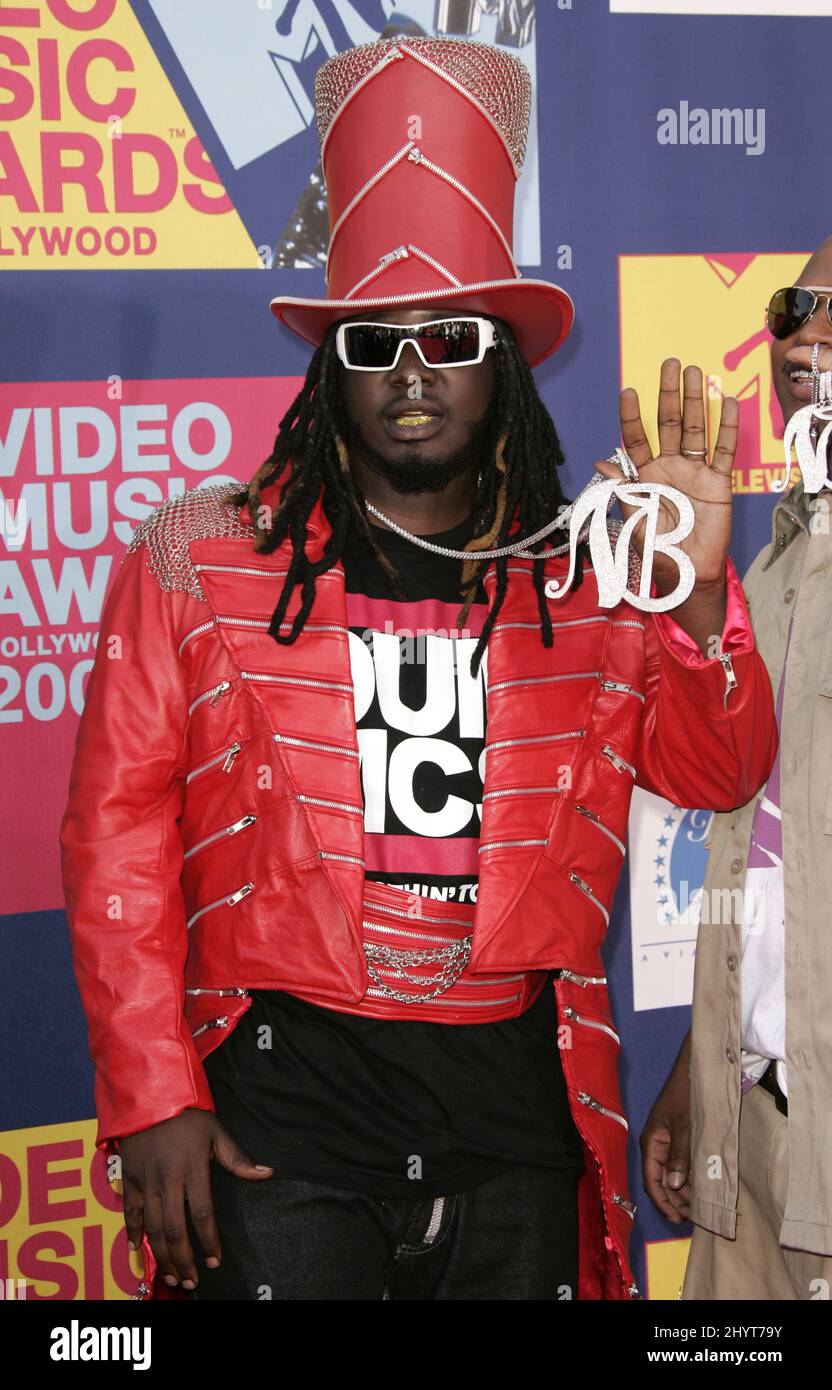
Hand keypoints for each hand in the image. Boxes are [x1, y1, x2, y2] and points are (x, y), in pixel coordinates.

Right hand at [118, 1108, 272, 1289]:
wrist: (149, 1093)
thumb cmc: (186, 1112)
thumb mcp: (215, 1131)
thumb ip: (237, 1159)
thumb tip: (266, 1174)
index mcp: (192, 1168)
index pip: (203, 1213)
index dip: (209, 1241)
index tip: (215, 1260)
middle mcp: (168, 1179)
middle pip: (175, 1229)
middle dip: (184, 1259)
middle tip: (191, 1282)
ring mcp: (146, 1180)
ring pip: (153, 1227)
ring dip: (162, 1256)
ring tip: (173, 1277)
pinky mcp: (130, 1178)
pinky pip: (130, 1212)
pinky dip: (133, 1234)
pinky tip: (139, 1252)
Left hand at [595, 359, 736, 597]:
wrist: (687, 572)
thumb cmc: (656, 550)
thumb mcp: (633, 520)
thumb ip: (621, 489)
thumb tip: (600, 461)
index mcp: (644, 475)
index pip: (636, 438)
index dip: (633, 416)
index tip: (629, 391)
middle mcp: (669, 467)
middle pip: (669, 423)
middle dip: (668, 394)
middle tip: (670, 364)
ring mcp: (695, 471)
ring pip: (696, 429)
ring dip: (696, 401)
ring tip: (696, 372)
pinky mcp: (718, 481)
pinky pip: (723, 450)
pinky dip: (727, 427)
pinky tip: (727, 402)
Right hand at [640, 1031, 691, 1223]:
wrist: (694, 1067)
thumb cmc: (686, 1093)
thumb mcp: (684, 1125)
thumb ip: (679, 1155)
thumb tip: (673, 1184)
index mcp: (651, 1143)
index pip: (652, 1181)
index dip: (663, 1202)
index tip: (678, 1219)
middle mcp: (657, 1145)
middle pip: (661, 1181)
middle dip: (675, 1200)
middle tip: (694, 1216)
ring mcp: (668, 1142)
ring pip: (672, 1174)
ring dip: (683, 1190)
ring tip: (699, 1205)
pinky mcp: (680, 1137)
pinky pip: (681, 1163)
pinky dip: (689, 1177)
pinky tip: (701, 1185)